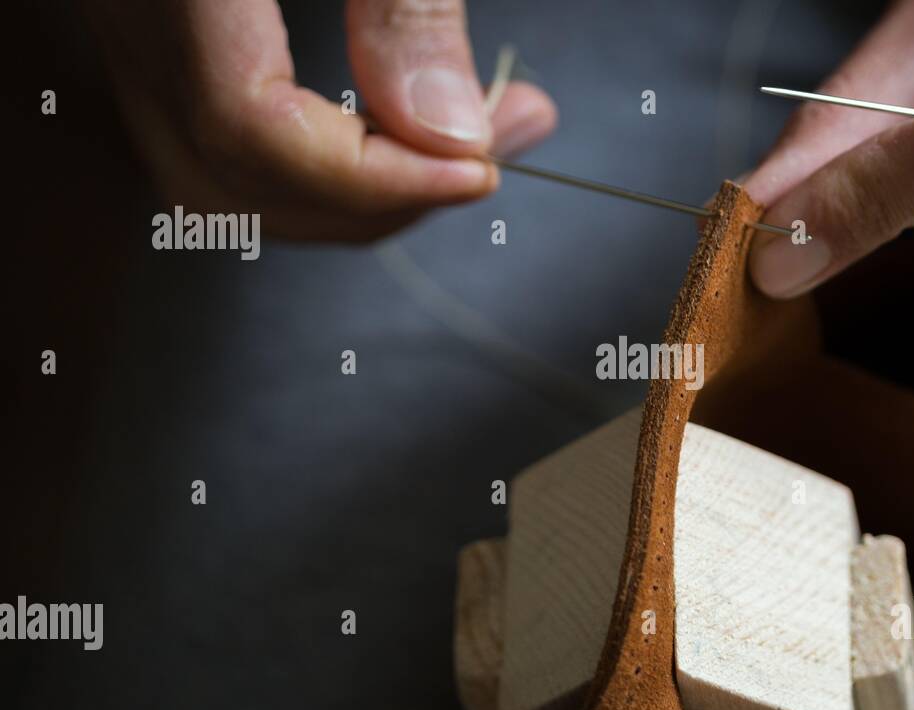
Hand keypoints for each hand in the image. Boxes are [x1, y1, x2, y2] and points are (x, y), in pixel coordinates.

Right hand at [86, 0, 556, 240]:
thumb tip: (447, 133)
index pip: (244, 129)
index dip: (372, 179)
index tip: (481, 167)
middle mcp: (129, 0)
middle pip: (232, 176)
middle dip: (378, 197)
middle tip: (495, 152)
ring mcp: (133, 13)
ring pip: (220, 169)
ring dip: (355, 187)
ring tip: (468, 144)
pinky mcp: (162, 14)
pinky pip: (223, 125)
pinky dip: (320, 150)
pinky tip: (394, 118)